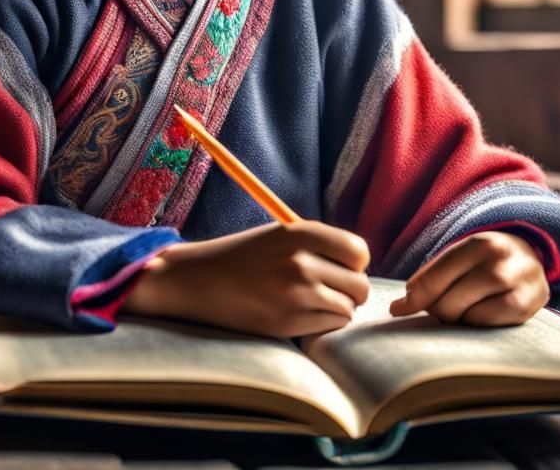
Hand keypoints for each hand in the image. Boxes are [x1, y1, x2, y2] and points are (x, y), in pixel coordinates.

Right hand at [121, 220, 370, 337]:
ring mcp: (295, 294)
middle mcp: (301, 262)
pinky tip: (302, 315)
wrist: (200, 280)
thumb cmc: (244, 256)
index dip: (356, 263)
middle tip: (331, 290)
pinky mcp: (287, 323)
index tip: (342, 267)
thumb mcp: (280, 235)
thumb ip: (318, 244)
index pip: (358, 251)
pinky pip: (329, 326)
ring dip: (338, 308)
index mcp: (299, 233)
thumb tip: (359, 265)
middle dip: (351, 290)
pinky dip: (323, 323)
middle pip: (359, 284)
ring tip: (313, 303)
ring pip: (348, 309)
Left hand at [388, 231, 548, 326]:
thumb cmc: (486, 260)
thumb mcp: (460, 256)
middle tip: (439, 307)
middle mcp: (499, 259)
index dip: (413, 298)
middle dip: (436, 309)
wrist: (532, 259)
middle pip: (448, 301)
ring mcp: (517, 283)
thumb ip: (430, 277)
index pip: (435, 277)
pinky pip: (488, 324)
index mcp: (478, 243)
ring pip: (468, 315)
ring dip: (457, 318)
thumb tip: (399, 308)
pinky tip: (478, 314)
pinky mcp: (528, 306)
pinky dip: (476, 324)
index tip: (397, 309)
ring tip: (461, 308)